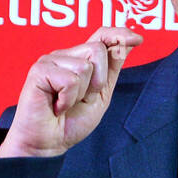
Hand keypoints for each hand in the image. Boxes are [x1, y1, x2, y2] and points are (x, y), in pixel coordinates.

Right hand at [0, 28, 143, 157]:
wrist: (49, 143)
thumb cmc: (71, 121)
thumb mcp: (101, 94)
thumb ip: (112, 68)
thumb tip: (130, 41)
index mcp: (79, 59)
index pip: (101, 36)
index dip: (119, 34)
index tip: (137, 39)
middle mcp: (64, 55)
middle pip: (98, 50)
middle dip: (98, 81)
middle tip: (81, 99)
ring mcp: (50, 60)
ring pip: (85, 66)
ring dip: (81, 93)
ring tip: (66, 104)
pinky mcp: (39, 70)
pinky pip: (70, 80)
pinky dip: (67, 99)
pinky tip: (56, 106)